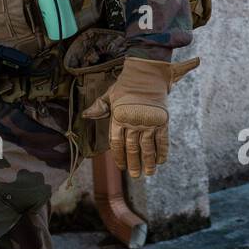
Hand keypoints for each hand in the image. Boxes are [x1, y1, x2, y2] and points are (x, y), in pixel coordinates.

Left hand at [81, 56, 199, 176]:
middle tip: (135, 175)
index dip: (119, 156)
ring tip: (148, 172)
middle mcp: (133, 122)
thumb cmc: (126, 85)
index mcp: (118, 117)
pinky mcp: (162, 121)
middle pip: (132, 148)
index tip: (121, 166)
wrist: (147, 74)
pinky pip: (162, 140)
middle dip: (134, 163)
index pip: (117, 142)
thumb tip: (85, 115)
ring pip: (148, 148)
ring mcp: (148, 122)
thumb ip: (99, 107)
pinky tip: (161, 161)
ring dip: (148, 162)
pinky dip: (162, 152)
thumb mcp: (110, 95)